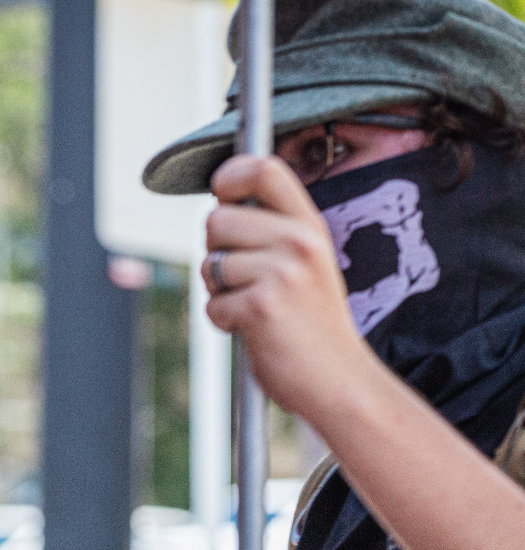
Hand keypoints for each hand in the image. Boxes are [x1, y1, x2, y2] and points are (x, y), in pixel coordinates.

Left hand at [203, 154, 381, 420]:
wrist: (339, 379)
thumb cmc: (311, 324)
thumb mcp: (305, 264)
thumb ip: (271, 232)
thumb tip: (219, 207)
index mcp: (309, 225)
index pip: (264, 169)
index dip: (230, 175)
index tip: (222, 191)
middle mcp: (300, 241)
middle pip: (216, 220)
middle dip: (216, 253)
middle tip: (248, 281)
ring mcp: (283, 273)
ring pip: (210, 264)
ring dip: (219, 292)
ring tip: (256, 307)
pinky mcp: (262, 306)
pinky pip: (212, 305)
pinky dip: (224, 322)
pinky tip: (256, 330)